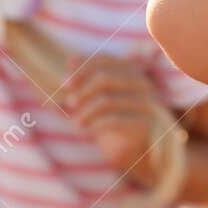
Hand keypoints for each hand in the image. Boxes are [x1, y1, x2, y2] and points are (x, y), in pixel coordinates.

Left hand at [60, 54, 170, 179]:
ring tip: (77, 121)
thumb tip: (62, 70)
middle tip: (69, 104)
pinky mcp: (144, 123)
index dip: (83, 68)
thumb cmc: (108, 117)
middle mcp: (142, 83)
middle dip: (82, 91)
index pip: (105, 60)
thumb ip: (78, 86)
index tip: (66, 81)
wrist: (130, 147)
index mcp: (131, 70)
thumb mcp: (91, 99)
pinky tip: (89, 129)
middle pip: (104, 79)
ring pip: (106, 101)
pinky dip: (96, 124)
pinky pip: (114, 120)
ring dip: (86, 111)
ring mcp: (146, 103)